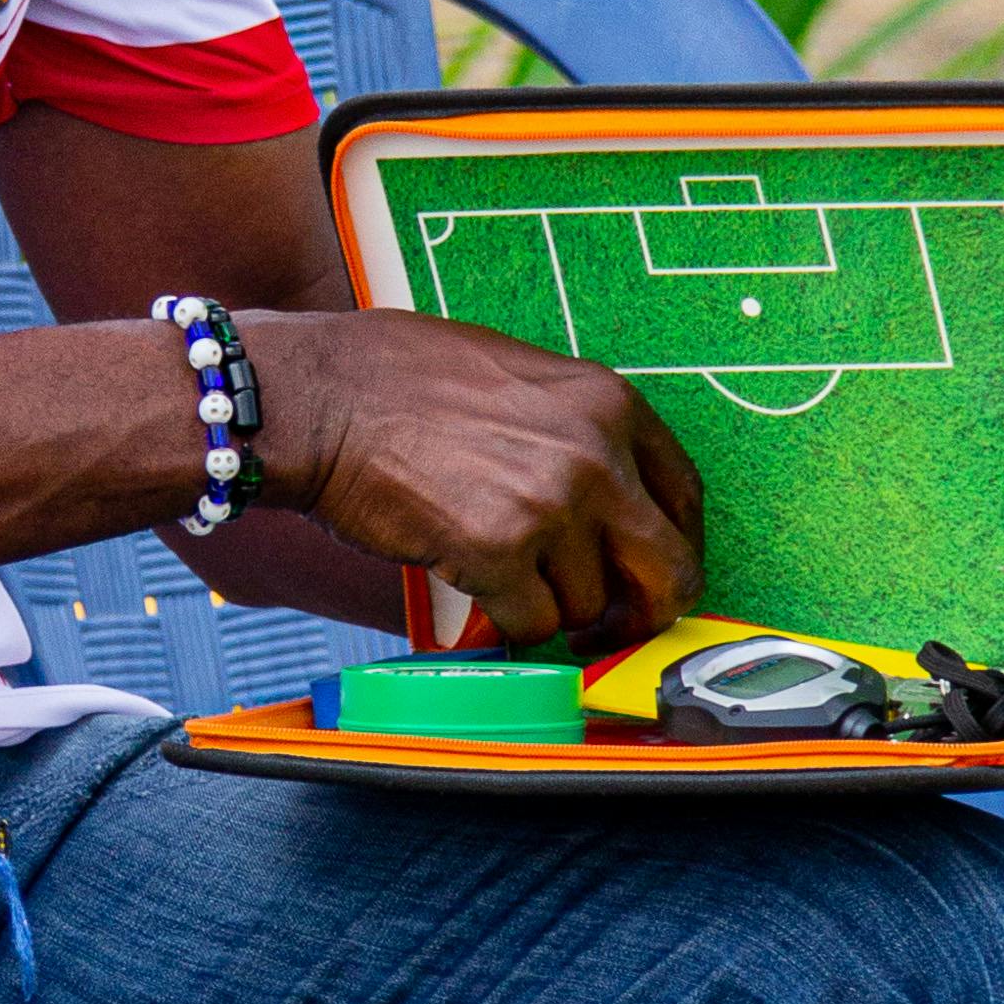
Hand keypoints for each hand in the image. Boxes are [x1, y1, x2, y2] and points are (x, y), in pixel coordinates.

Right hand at [254, 312, 704, 647]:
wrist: (319, 397)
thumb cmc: (397, 381)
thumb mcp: (518, 376)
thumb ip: (576, 432)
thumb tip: (610, 505)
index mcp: (609, 402)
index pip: (684, 498)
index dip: (673, 548)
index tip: (649, 574)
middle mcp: (595, 454)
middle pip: (669, 569)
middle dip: (642, 612)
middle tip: (607, 627)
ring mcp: (550, 506)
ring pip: (588, 606)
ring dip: (548, 610)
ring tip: (501, 581)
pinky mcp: (498, 554)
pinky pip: (532, 626)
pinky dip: (506, 626)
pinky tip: (476, 595)